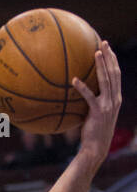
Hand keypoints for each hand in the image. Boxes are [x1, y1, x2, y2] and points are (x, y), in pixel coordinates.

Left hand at [75, 41, 121, 166]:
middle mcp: (115, 99)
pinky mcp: (98, 112)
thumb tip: (82, 90)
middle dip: (110, 56)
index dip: (113, 60)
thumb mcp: (98, 113)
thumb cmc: (94, 131)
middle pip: (114, 73)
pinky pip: (89, 97)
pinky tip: (74, 80)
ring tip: (96, 52)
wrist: (97, 148)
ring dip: (101, 65)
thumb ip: (96, 100)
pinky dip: (82, 88)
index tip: (108, 48)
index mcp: (116, 98)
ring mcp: (108, 105)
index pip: (117, 74)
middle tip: (104, 43)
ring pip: (106, 80)